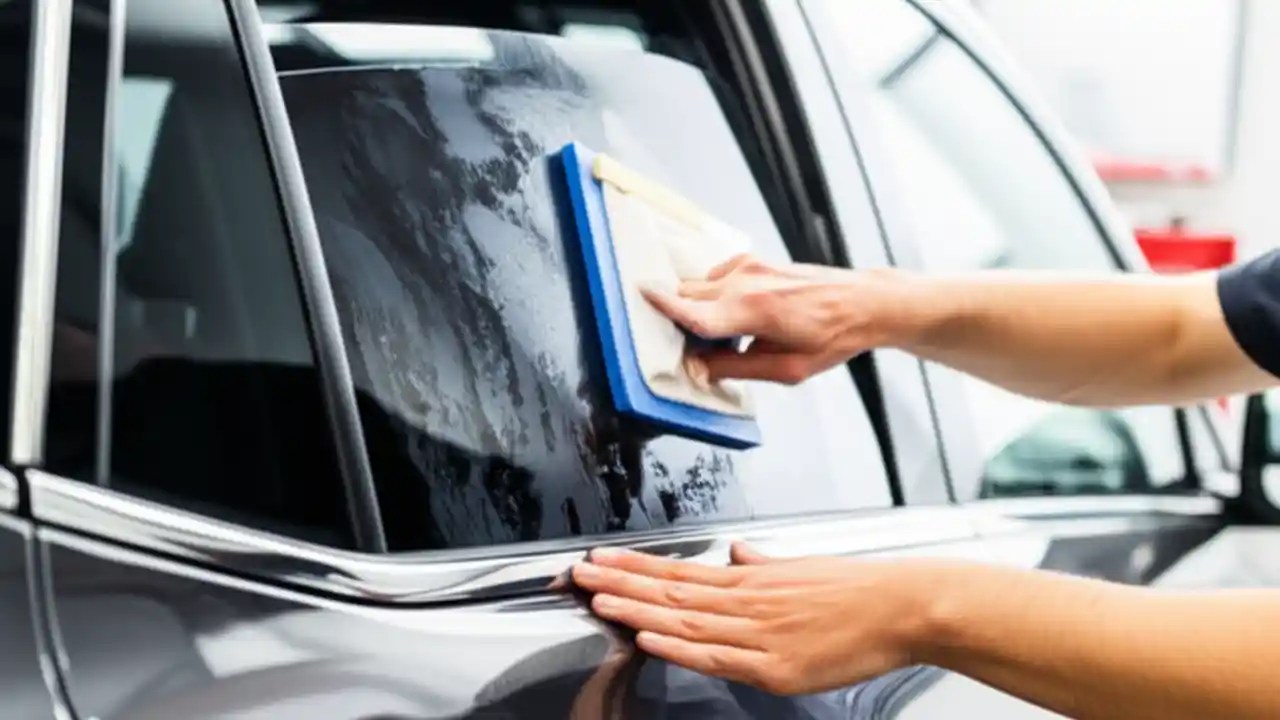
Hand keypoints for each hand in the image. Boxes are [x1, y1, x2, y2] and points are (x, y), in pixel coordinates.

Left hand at [570, 543, 940, 694]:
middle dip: (621, 583)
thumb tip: (737, 552)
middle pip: (672, 592)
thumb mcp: (803, 566)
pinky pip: (717, 656)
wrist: (903, 608)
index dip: (635, 567)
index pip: (679, 572)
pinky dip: (679, 646)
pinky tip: (649, 637)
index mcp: (753, 579)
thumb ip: (764, 564)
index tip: (602, 560)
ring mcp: (760, 634)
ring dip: (637, 610)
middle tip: (580, 573)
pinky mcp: (775, 667)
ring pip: (686, 620)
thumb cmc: (859, 588)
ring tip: (599, 599)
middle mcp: (749, 602)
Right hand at [641, 255, 903, 384]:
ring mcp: (747, 266)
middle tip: (692, 348)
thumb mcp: (786, 370)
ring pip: (697, 286)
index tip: (638, 297)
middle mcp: (745, 281)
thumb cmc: (831, 336)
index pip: (695, 311)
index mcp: (754, 311)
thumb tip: (697, 367)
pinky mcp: (750, 261)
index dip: (663, 307)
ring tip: (725, 336)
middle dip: (680, 320)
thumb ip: (735, 369)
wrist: (863, 302)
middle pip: (687, 297)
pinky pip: (713, 280)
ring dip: (697, 309)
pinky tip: (737, 318)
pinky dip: (713, 298)